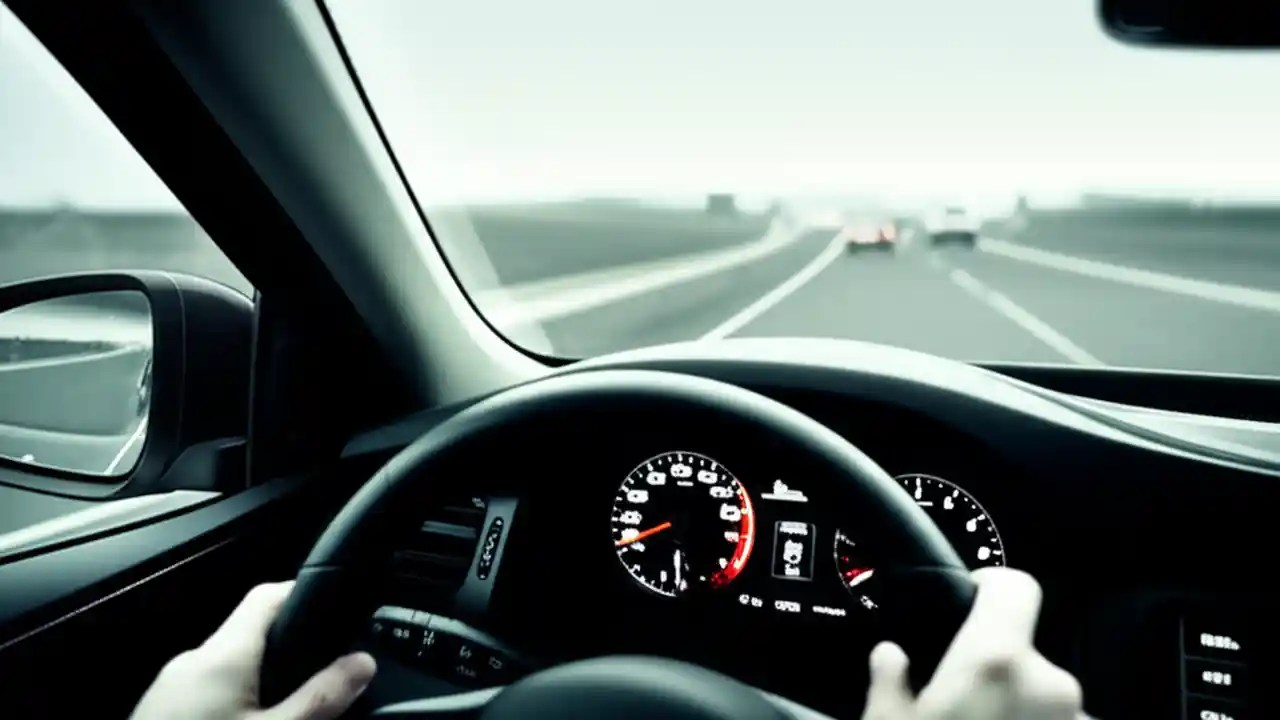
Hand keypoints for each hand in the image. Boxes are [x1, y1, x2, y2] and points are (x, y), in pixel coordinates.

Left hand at [130, 581, 376, 719]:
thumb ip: (320, 698)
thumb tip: (362, 662)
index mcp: (221, 656)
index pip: (267, 596)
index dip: (304, 595)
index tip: (338, 615)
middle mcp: (190, 663)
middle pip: (250, 639)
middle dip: (289, 659)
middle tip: (323, 687)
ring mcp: (166, 691)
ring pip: (228, 674)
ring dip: (260, 689)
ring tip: (288, 718)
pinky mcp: (156, 716)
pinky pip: (205, 698)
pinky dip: (232, 708)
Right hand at [863, 567, 1084, 719]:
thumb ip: (890, 680)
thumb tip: (891, 660)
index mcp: (997, 662)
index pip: (1015, 585)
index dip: (990, 585)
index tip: (971, 598)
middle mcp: (1050, 686)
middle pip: (1021, 650)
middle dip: (992, 667)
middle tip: (955, 699)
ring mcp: (1076, 718)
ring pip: (1039, 695)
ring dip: (1014, 704)